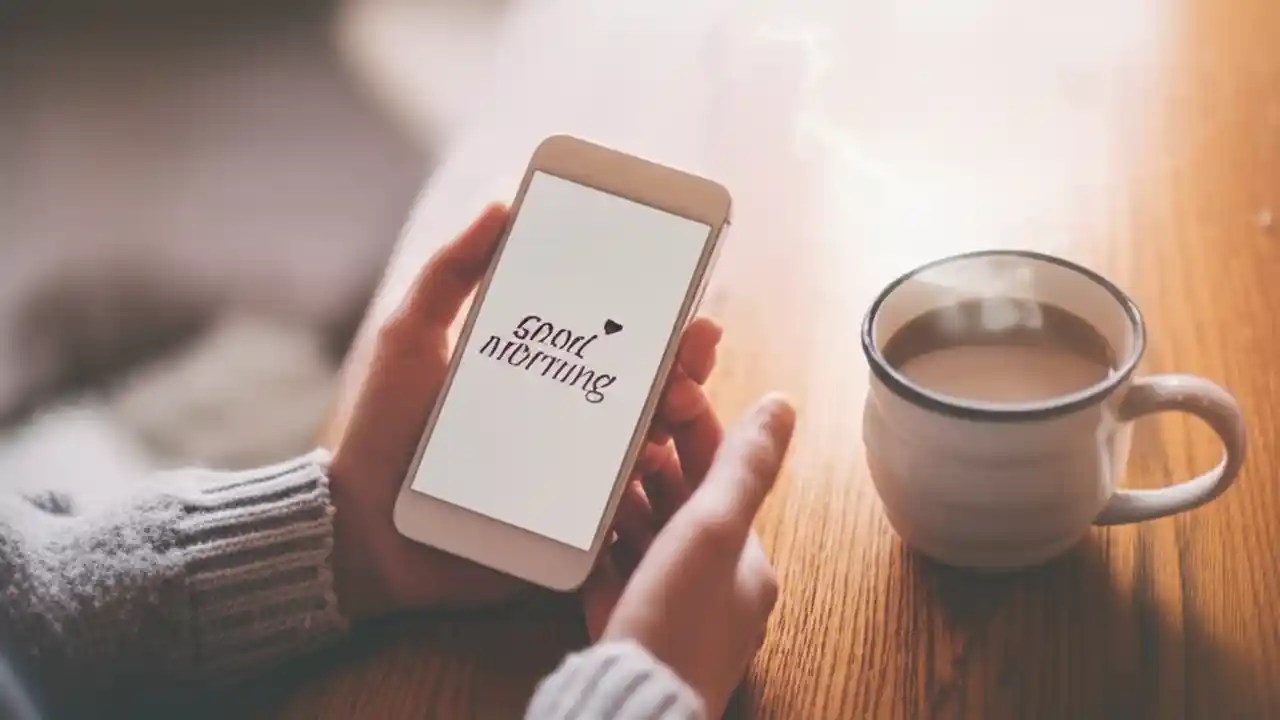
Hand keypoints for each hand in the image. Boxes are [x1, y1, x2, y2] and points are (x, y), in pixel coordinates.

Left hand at [328, 203, 722, 620]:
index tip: (686, 299)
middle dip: (683, 364)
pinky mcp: (566, 530)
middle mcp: (566, 423)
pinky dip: (642, 479)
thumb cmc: (384, 431)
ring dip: (674, 415)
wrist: (361, 526)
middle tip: (696, 346)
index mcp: (541, 375)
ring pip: (646, 443)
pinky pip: (620, 505)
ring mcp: (571, 478)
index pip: (614, 344)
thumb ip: (450, 273)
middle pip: (645, 389)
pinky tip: (649, 456)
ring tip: (678, 397)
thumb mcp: (411, 339)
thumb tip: (500, 205)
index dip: (658, 322)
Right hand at [583, 394, 795, 716]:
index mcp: (747, 565)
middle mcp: (716, 590)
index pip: (726, 483)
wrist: (628, 711)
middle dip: (655, 468)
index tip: (666, 397)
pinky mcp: (630, 629)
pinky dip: (604, 546)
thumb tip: (782, 405)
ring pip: (649, 541)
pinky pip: (618, 575)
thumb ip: (743, 468)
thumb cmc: (678, 623)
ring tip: (597, 469)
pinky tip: (582, 523)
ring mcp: (670, 611)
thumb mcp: (713, 531)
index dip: (698, 435)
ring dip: (627, 502)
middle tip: (621, 430)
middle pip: (685, 510)